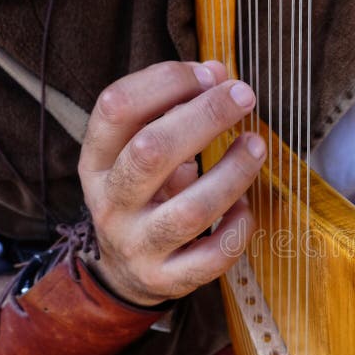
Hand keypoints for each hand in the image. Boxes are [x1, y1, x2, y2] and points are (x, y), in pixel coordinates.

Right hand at [78, 61, 265, 305]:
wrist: (126, 274)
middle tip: (244, 97)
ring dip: (232, 172)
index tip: (210, 74)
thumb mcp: (141, 153)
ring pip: (190, 209)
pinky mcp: (167, 279)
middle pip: (151, 151)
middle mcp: (110, 203)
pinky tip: (247, 206)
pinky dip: (238, 227)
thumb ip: (174, 113)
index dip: (166, 81)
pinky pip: (212, 256)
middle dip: (205, 117)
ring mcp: (137, 245)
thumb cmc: (146, 197)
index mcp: (97, 162)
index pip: (116, 107)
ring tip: (257, 146)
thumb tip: (220, 74)